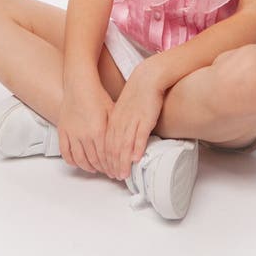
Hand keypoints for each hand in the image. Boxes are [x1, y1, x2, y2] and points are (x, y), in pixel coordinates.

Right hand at [57, 80, 115, 176]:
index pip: (106, 157)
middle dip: (104, 169)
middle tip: (109, 173)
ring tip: (96, 170)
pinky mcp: (63, 132)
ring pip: (80, 160)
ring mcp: (72, 134)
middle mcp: (84, 135)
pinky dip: (73, 162)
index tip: (117, 171)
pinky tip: (80, 163)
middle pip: (94, 160)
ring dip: (89, 168)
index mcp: (98, 131)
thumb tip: (126, 143)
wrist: (79, 84)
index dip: (112, 166)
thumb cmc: (97, 96)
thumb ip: (117, 130)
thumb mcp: (113, 112)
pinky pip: (66, 153)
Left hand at [104, 65, 165, 179]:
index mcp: (113, 121)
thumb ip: (120, 125)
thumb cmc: (137, 95)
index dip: (107, 160)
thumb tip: (121, 142)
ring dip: (123, 162)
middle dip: (113, 165)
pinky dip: (136, 148)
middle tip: (115, 177)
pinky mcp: (145, 119)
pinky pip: (139, 136)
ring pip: (124, 145)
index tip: (109, 171)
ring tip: (123, 174)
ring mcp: (132, 121)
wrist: (148, 78)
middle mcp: (120, 122)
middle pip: (113, 148)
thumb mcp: (124, 110)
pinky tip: (136, 159)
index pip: (106, 144)